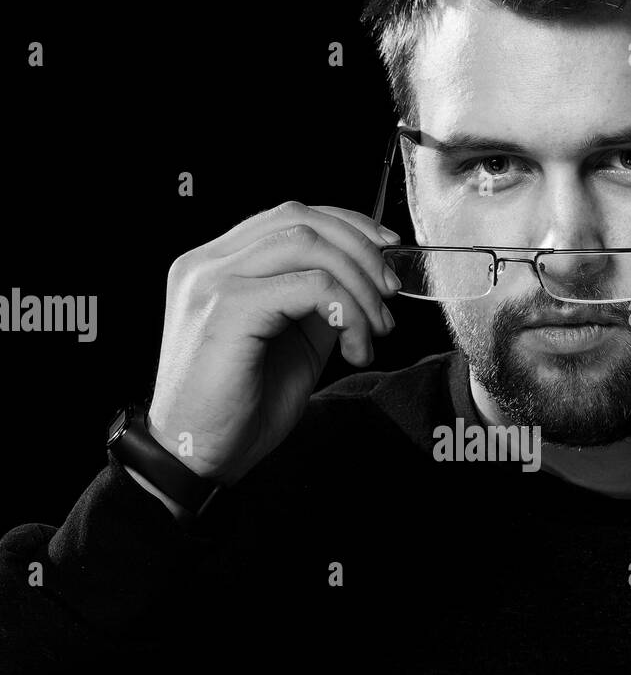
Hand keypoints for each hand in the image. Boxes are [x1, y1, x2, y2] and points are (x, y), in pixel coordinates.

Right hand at [146, 201, 400, 485]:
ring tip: (374, 331)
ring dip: (359, 285)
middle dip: (361, 253)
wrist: (196, 458)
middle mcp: (207, 263)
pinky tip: (354, 349)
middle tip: (389, 297)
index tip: (387, 252)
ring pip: (308, 245)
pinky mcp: (227, 308)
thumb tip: (365, 279)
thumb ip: (318, 303)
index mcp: (217, 265)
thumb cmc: (237, 410)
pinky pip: (310, 286)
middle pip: (301, 220)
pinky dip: (348, 313)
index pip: (289, 216)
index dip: (347, 226)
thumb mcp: (293, 342)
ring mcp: (212, 281)